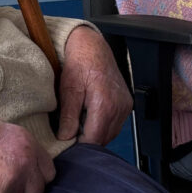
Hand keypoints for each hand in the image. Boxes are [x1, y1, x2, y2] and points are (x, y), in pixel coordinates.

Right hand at [0, 109, 54, 192]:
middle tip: (4, 186)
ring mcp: (12, 179)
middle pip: (37, 191)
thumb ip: (20, 149)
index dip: (35, 178)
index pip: (49, 172)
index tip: (25, 180)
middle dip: (23, 192)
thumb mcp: (3, 131)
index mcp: (28, 143)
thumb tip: (29, 165)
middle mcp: (25, 161)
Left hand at [57, 26, 132, 143]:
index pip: (93, 140)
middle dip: (86, 140)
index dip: (78, 145)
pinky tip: (92, 116)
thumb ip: (68, 117)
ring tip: (81, 121)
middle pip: (103, 139)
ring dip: (95, 133)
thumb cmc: (80, 64)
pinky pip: (116, 124)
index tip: (67, 143)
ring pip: (110, 134)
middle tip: (71, 132)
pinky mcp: (126, 104)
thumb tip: (65, 138)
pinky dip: (103, 125)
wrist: (93, 47)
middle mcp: (119, 107)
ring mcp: (125, 106)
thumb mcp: (68, 90)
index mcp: (104, 105)